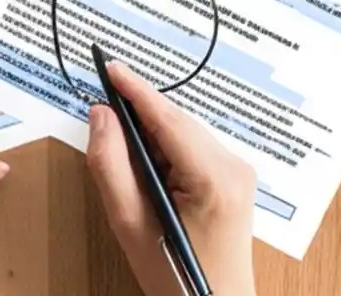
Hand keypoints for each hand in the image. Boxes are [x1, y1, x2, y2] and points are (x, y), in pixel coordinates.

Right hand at [87, 62, 257, 295]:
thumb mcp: (129, 222)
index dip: (136, 89)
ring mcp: (239, 172)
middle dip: (139, 110)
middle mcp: (234, 167)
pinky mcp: (235, 178)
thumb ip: (110, 164)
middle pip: (177, 122)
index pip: (168, 119)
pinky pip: (193, 147)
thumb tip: (101, 115)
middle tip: (101, 104)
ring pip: (184, 132)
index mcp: (213, 178)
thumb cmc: (174, 275)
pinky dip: (166, 145)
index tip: (109, 66)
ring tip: (119, 138)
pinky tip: (145, 159)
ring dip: (152, 130)